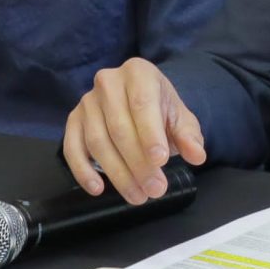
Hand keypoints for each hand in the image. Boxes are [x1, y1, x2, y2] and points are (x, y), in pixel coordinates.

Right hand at [60, 58, 205, 203]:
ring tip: (138, 196)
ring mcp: (87, 101)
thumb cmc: (160, 109)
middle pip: (119, 128)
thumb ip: (189, 136)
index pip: (143, 104)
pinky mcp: (73, 120)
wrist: (139, 101)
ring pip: (97, 142)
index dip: (150, 134)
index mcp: (139, 73)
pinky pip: (72, 148)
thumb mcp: (181, 119)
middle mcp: (108, 82)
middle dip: (138, 164)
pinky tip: (98, 188)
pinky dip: (82, 171)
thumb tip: (197, 155)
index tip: (160, 161)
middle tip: (156, 189)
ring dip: (118, 174)